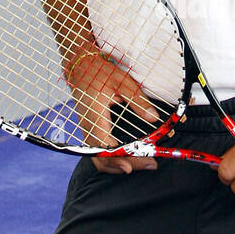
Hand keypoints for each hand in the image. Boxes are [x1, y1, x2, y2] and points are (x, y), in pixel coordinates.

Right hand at [67, 49, 161, 173]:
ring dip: (118, 165)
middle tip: (148, 164)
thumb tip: (153, 117)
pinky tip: (128, 157)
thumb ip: (138, 101)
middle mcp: (88, 128)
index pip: (105, 147)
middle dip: (124, 166)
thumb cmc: (100, 72)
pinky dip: (111, 159)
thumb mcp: (122, 82)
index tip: (136, 164)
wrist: (81, 68)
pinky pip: (97, 152)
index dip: (119, 159)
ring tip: (141, 163)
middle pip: (101, 159)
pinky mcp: (89, 131)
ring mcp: (86, 131)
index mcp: (94, 117)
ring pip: (98, 159)